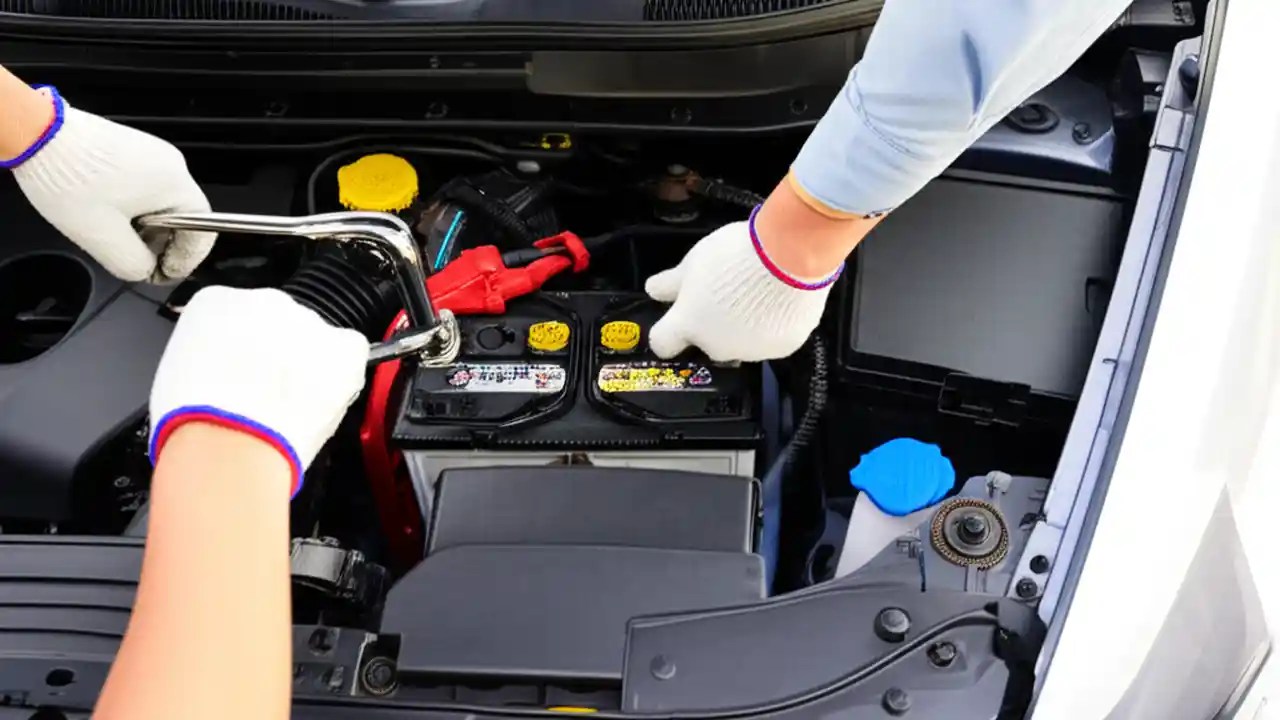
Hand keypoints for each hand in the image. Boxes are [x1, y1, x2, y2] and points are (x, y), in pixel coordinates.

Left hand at [8, 87, 214, 282]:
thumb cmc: (68, 177)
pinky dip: (131, 207)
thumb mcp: (103, 237)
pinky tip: (105, 213)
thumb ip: (135, 264)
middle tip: (136, 260)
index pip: (202, 232)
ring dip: (143, 227)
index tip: (164, 274)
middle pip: (182, 218)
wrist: (36, 133)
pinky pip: (145, 188)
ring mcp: (153, 154)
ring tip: (112, 234)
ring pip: (161, 204)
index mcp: (176, 184)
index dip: (185, 261)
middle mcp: (171, 165)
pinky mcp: (134, 151)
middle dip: (160, 244)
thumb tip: (145, 269)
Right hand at [148, 286, 369, 497]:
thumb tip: (220, 369)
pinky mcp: (342, 347)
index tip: (240, 373)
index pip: (235, 316)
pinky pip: (350, 351)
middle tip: (266, 395)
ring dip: (308, 367)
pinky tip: (322, 399)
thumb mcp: (176, 374)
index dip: (240, 352)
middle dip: (275, 357)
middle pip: (278, 324)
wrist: (227, 445)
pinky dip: (343, 374)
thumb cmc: (192, 422)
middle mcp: (264, 300)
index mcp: (215, 301)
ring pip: (315, 340)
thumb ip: (207, 357)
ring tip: (290, 407)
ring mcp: (307, 321)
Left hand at [645, 214, 838, 362]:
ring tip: (756, 296)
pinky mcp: (782, 349)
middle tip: (725, 296)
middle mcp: (717, 346)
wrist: (791, 257)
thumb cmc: (736, 255)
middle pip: (706, 343)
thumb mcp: (695, 260)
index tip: (676, 319)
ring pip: (741, 344)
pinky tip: (778, 303)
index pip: (663, 343)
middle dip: (711, 326)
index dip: (667, 331)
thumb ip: (671, 281)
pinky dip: (772, 327)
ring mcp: (752, 351)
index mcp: (689, 324)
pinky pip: (771, 341)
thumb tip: (654, 290)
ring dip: (742, 328)